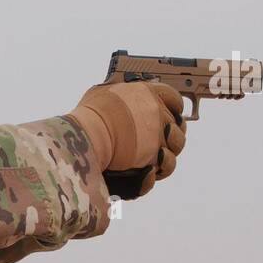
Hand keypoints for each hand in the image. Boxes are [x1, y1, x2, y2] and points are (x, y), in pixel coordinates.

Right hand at [69, 82, 186, 198]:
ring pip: (177, 145)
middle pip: (176, 123)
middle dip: (169, 133)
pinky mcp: (155, 156)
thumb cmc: (87, 116)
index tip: (169, 113)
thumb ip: (116, 94)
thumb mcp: (100, 94)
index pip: (171, 96)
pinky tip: (148, 170)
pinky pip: (166, 165)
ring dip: (168, 151)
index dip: (172, 106)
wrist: (85, 136)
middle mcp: (157, 110)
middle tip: (156, 140)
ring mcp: (159, 133)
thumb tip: (119, 97)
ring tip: (155, 156)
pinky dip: (159, 169)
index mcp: (145, 92)